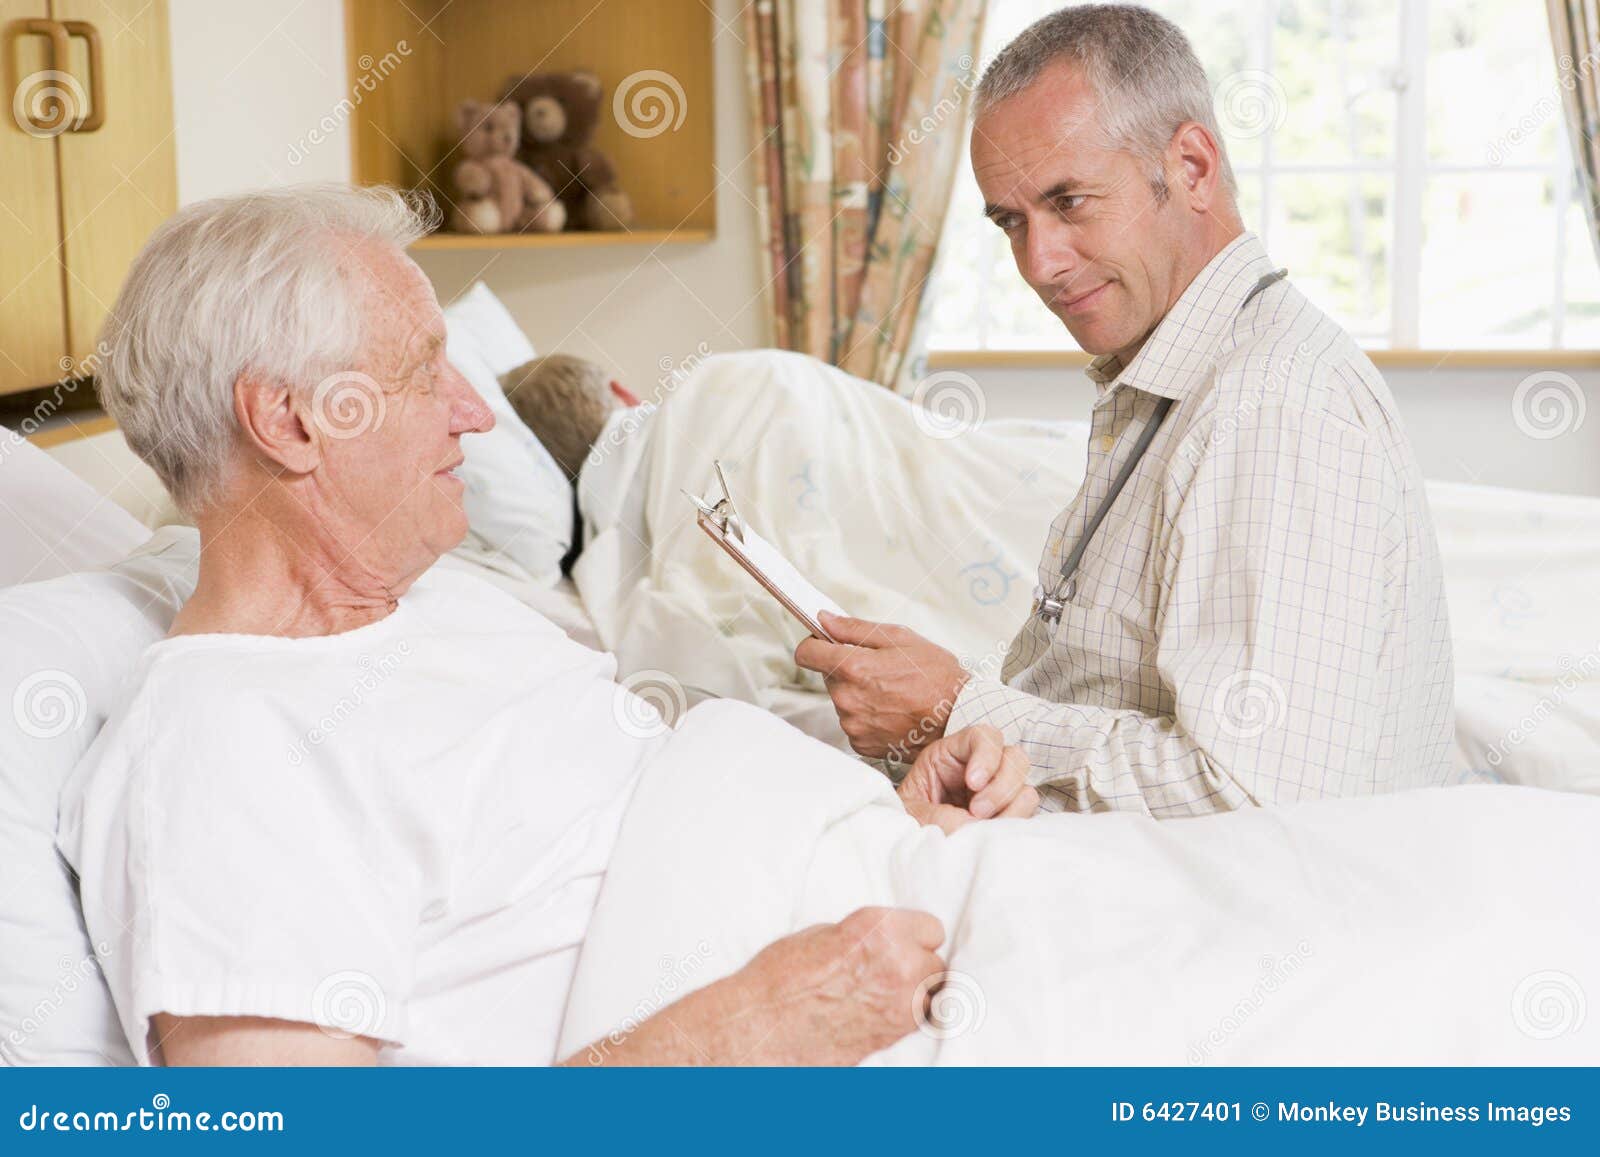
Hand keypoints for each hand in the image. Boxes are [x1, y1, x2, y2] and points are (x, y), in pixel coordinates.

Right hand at [735, 907, 946, 1064]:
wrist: (761, 1029)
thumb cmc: (780, 978)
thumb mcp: (823, 935)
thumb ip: (866, 937)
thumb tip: (884, 943)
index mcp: (879, 930)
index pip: (931, 928)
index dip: (913, 935)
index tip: (900, 941)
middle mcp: (899, 965)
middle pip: (936, 962)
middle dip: (917, 964)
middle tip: (890, 969)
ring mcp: (900, 1005)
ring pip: (932, 994)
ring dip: (917, 992)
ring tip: (887, 992)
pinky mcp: (893, 1037)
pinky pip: (918, 1020)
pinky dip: (907, 1016)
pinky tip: (882, 1012)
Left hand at [794, 612, 967, 758]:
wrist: (959, 719)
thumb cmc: (938, 679)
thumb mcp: (901, 639)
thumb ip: (856, 629)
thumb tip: (825, 620)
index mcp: (854, 668)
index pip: (806, 653)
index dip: (815, 645)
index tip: (823, 644)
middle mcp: (848, 699)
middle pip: (828, 677)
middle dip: (847, 670)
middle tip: (880, 669)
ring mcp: (853, 724)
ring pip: (842, 700)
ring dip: (858, 694)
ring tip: (892, 692)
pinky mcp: (861, 743)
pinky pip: (853, 722)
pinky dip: (867, 716)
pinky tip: (891, 711)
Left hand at [899, 724, 1038, 833]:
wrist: (912, 851)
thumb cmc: (908, 824)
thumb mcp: (913, 813)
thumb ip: (940, 816)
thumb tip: (975, 826)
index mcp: (950, 755)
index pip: (983, 736)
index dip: (985, 756)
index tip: (973, 783)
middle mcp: (980, 769)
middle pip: (1014, 757)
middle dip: (999, 786)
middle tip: (976, 811)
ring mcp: (997, 792)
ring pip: (1025, 787)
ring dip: (1009, 807)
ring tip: (981, 824)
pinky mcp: (1007, 815)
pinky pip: (1026, 814)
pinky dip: (1014, 822)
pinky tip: (991, 832)